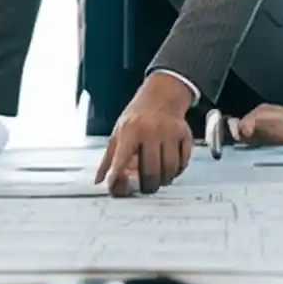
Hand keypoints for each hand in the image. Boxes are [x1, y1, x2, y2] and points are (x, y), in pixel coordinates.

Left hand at [94, 74, 193, 196]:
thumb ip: (108, 158)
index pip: (122, 159)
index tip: (116, 188)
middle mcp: (151, 131)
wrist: (161, 95)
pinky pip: (183, 162)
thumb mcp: (118, 132)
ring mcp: (170, 132)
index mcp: (131, 130)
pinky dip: (177, 171)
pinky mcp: (184, 134)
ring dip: (164, 180)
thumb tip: (98, 180)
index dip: (118, 177)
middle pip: (151, 170)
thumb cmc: (137, 117)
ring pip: (169, 168)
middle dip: (148, 186)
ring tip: (158, 180)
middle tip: (145, 188)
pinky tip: (170, 170)